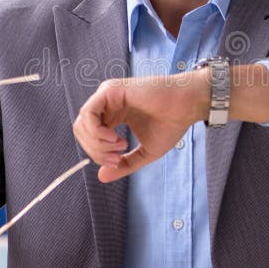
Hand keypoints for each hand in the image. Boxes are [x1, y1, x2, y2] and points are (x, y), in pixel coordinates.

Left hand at [73, 72, 209, 182]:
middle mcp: (107, 104)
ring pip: (82, 124)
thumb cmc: (171, 124)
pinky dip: (97, 132)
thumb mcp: (145, 152)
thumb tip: (100, 177)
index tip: (117, 161)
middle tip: (116, 158)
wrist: (186, 106)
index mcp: (112, 114)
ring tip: (119, 147)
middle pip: (81, 132)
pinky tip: (115, 138)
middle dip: (96, 151)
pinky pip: (88, 114)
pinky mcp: (110, 90)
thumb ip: (123, 164)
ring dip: (97, 143)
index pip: (89, 137)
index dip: (98, 155)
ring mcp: (107, 95)